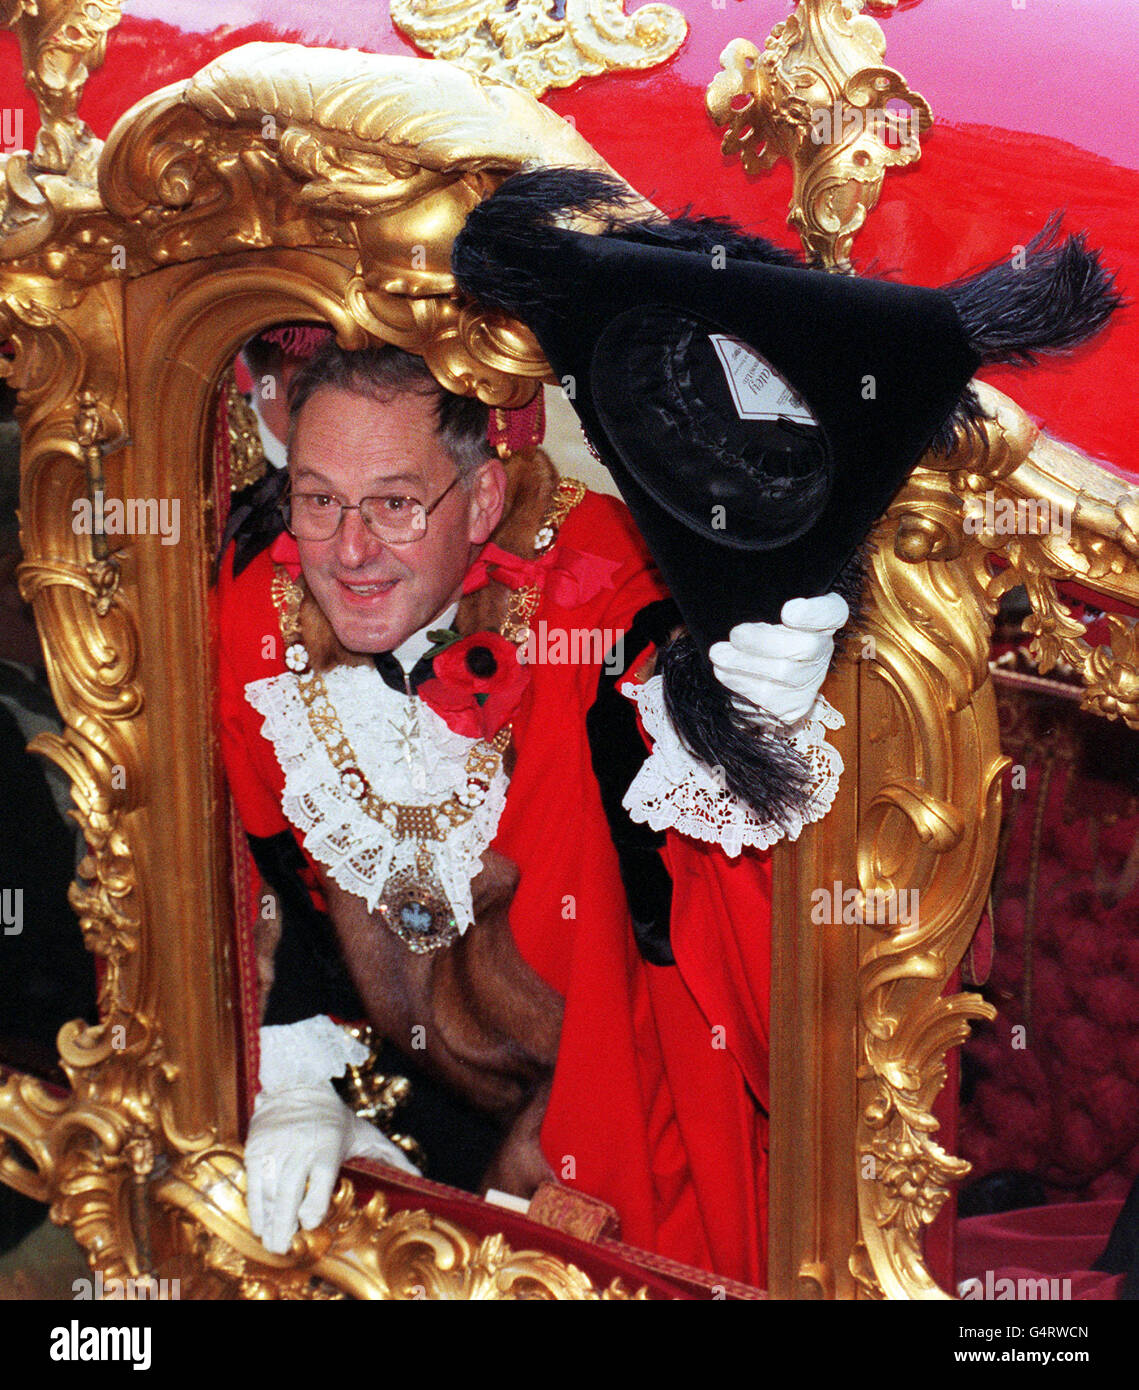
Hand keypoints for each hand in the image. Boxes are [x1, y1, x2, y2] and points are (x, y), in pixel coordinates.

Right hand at [245, 1081, 415, 1254]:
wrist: (296, 1087)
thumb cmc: (335, 1118)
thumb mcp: (366, 1133)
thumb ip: (391, 1157)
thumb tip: (420, 1177)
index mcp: (328, 1145)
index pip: (320, 1180)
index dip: (313, 1205)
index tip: (310, 1223)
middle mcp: (300, 1147)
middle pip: (290, 1192)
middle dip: (285, 1224)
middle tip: (283, 1249)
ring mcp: (276, 1147)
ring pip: (269, 1191)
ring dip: (268, 1220)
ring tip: (271, 1242)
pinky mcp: (256, 1147)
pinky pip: (253, 1182)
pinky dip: (255, 1205)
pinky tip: (259, 1222)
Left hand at [709, 593, 848, 725]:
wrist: (762, 666)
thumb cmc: (765, 626)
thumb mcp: (769, 605)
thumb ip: (768, 600)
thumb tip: (769, 605)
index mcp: (826, 617)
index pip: (832, 613)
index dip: (813, 615)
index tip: (788, 611)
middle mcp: (824, 649)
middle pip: (806, 647)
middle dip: (765, 642)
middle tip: (735, 634)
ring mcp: (812, 680)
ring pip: (785, 675)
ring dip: (745, 664)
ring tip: (718, 654)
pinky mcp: (794, 705)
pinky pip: (769, 698)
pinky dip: (741, 683)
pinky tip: (723, 671)